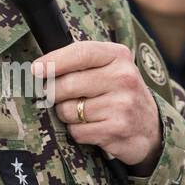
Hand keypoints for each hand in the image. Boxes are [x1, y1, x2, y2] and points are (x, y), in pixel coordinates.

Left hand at [32, 41, 161, 170]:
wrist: (149, 127)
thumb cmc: (118, 93)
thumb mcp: (108, 68)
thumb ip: (79, 63)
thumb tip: (37, 69)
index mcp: (118, 56)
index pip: (80, 53)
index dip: (53, 61)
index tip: (35, 69)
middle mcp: (123, 77)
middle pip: (67, 84)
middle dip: (54, 94)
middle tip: (59, 97)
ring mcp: (122, 104)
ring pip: (68, 110)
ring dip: (66, 115)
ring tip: (83, 113)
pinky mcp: (117, 128)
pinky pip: (77, 131)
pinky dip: (77, 131)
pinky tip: (92, 127)